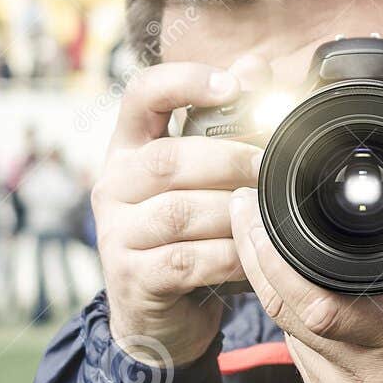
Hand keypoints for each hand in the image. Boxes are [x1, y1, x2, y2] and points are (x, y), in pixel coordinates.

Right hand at [95, 60, 265, 368]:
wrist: (159, 316)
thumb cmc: (188, 235)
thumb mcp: (205, 178)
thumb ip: (228, 123)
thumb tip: (257, 65)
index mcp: (130, 147)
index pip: (142, 94)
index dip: (185, 81)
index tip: (233, 87)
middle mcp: (112, 183)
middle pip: (167, 158)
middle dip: (228, 161)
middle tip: (270, 169)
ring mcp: (116, 232)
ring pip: (178, 212)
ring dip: (232, 213)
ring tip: (266, 215)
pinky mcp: (130, 277)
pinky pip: (185, 260)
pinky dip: (227, 258)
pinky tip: (251, 258)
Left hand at [230, 115, 382, 382]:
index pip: (303, 285)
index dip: (266, 243)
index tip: (253, 198)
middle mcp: (356, 363)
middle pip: (278, 303)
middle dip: (252, 251)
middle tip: (242, 207)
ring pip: (281, 329)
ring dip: (267, 283)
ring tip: (257, 237)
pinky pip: (296, 354)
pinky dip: (291, 319)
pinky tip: (292, 290)